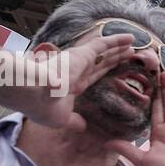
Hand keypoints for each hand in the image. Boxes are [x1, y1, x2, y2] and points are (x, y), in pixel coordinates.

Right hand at [13, 33, 136, 129]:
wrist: (31, 92)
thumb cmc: (42, 106)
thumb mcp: (62, 119)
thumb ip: (74, 121)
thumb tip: (82, 127)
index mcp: (71, 85)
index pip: (93, 76)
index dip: (105, 72)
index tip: (117, 69)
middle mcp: (76, 70)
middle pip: (101, 63)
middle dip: (114, 58)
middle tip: (129, 55)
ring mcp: (78, 61)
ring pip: (103, 52)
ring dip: (118, 48)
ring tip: (133, 45)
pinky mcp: (81, 54)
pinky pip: (103, 45)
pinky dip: (117, 41)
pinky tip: (130, 39)